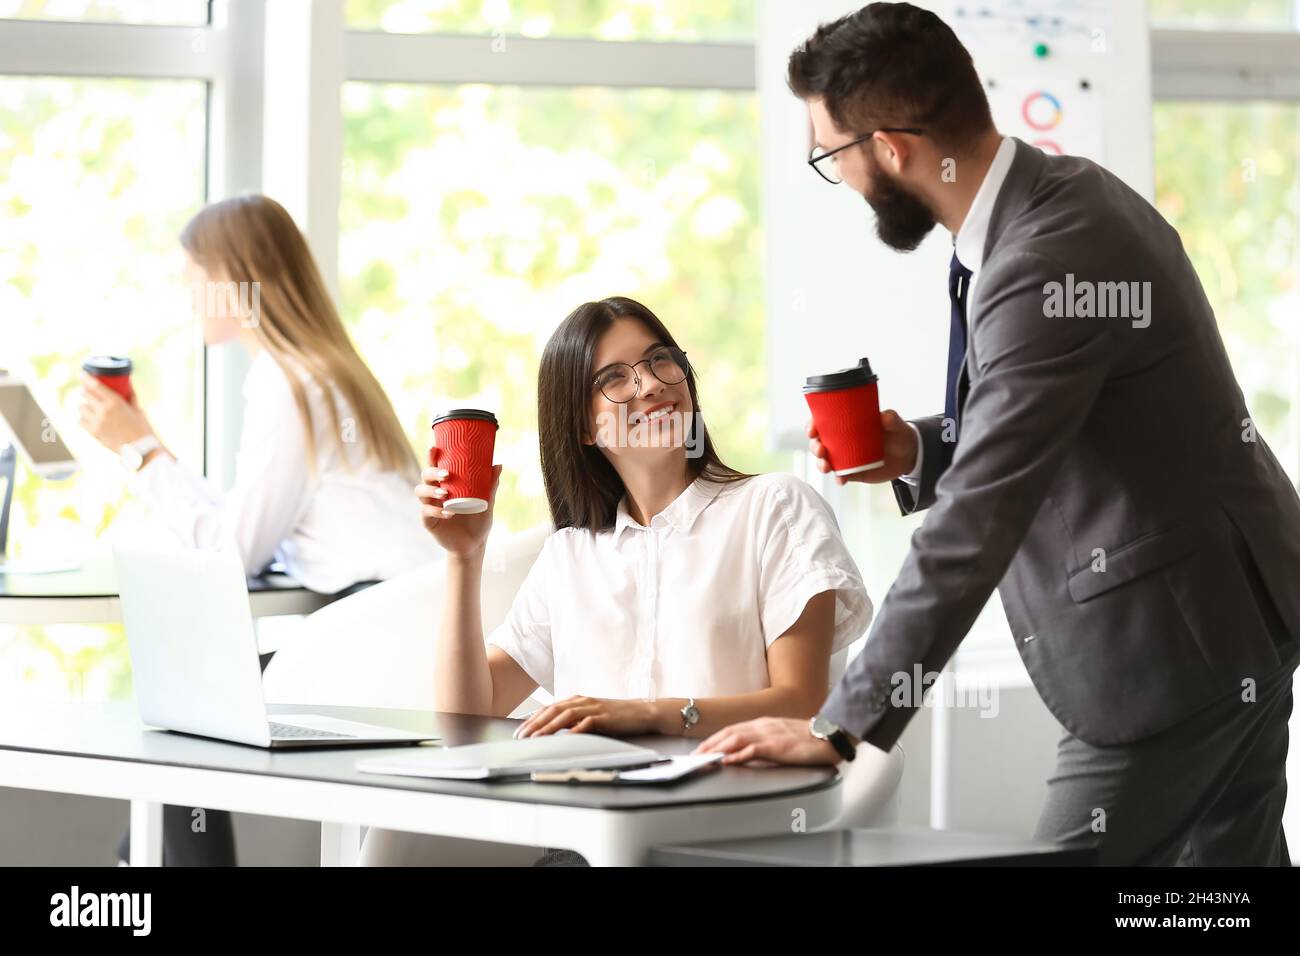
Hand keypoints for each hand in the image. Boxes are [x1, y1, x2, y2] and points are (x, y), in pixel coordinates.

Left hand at [78, 375, 154, 451]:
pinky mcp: (93, 433)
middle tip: (90, 392)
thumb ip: (130, 395)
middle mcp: (103, 411)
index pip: (94, 386)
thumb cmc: (142, 428)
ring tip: (91, 406)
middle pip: (85, 395)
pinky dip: (83, 418)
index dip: (85, 378)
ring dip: (84, 404)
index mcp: (115, 402)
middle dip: (86, 392)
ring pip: (80, 407)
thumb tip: (126, 382)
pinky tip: (90, 418)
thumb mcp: (138, 408)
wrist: (140, 450)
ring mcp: (96, 422)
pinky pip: (80, 420)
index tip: (81, 373)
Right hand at [415, 448, 501, 558]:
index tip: (435, 448)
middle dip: (432, 473)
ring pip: (420, 492)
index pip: (436, 468)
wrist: (474, 545)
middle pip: (425, 477)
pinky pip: (427, 512)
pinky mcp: (428, 521)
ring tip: (445, 494)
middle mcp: (435, 493)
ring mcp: (430, 507)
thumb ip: (490, 485)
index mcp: (446, 485)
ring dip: (431, 490)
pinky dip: (437, 511)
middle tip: (446, 475)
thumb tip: (498, 464)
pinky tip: (449, 512)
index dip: (432, 457)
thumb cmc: (478, 521)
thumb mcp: (487, 502)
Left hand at [514, 696, 657, 738]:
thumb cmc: (614, 717)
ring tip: (536, 738)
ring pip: (565, 715)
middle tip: (521, 736)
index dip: (533, 719)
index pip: (549, 708)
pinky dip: (574, 730)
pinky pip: (586, 723)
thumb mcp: (590, 715)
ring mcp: (593, 708)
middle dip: (535, 724)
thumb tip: (554, 732)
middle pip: (553, 710)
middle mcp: (582, 701)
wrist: (641, 711)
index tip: (520, 730)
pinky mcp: (604, 717)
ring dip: (548, 727)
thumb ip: (574, 721)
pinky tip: (565, 738)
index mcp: (576, 700)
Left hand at [693, 717, 841, 765]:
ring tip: (703, 758)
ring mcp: (769, 734)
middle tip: (695, 756)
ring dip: (717, 749)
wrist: (829, 735)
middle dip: (709, 744)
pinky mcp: (777, 746)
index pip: (732, 729)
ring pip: (736, 739)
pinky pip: (752, 749)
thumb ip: (765, 740)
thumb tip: (748, 751)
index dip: (715, 739)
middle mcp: (763, 726)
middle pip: (729, 732)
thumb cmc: (809, 739)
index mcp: (764, 723)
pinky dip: (737, 755)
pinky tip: (727, 761)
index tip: (702, 748)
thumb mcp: (782, 736)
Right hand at [807, 409, 916, 484]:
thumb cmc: (898, 434)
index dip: (813, 425)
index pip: (823, 423)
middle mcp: (842, 441)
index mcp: (847, 424)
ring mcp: (846, 457)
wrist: (909, 455)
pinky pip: (841, 476)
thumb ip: (891, 418)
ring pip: (826, 461)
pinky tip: (841, 480)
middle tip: (820, 449)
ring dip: (821, 464)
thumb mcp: (895, 424)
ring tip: (826, 467)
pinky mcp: (853, 472)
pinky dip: (839, 479)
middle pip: (819, 443)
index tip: (812, 429)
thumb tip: (884, 417)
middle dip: (814, 447)